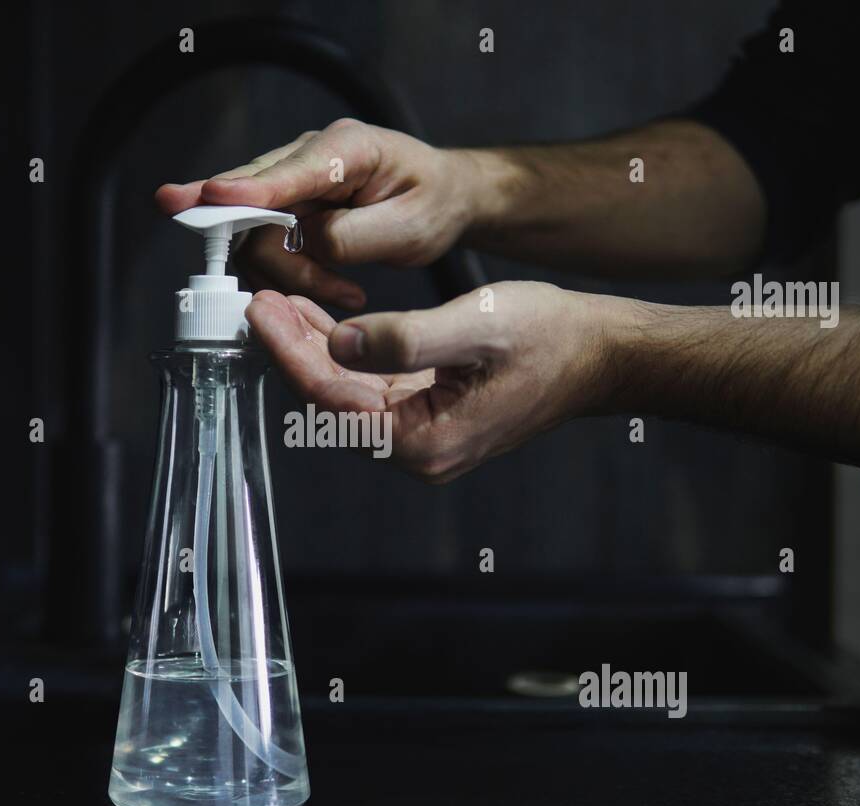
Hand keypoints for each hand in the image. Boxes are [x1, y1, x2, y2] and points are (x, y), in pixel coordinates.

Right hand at [155, 118, 479, 310]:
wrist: (443, 197)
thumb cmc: (431, 204)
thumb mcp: (408, 227)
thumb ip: (352, 236)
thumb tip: (303, 242)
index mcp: (346, 148)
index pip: (286, 171)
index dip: (245, 190)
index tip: (208, 198)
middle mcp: (309, 156)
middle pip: (255, 207)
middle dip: (280, 259)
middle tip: (336, 289)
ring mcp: (293, 181)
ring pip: (255, 235)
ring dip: (292, 274)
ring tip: (345, 289)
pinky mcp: (288, 207)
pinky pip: (265, 246)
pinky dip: (293, 275)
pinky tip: (334, 284)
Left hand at [245, 281, 615, 482]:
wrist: (599, 354)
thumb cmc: (549, 338)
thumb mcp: (476, 326)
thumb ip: (404, 339)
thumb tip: (339, 343)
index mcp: (422, 442)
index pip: (331, 399)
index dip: (289, 351)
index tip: (261, 309)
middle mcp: (416, 452)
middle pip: (331, 401)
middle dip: (292, 350)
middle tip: (260, 299)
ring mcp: (421, 439)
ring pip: (347, 393)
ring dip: (314, 349)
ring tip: (280, 303)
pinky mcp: (427, 418)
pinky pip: (371, 388)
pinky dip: (345, 354)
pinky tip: (323, 320)